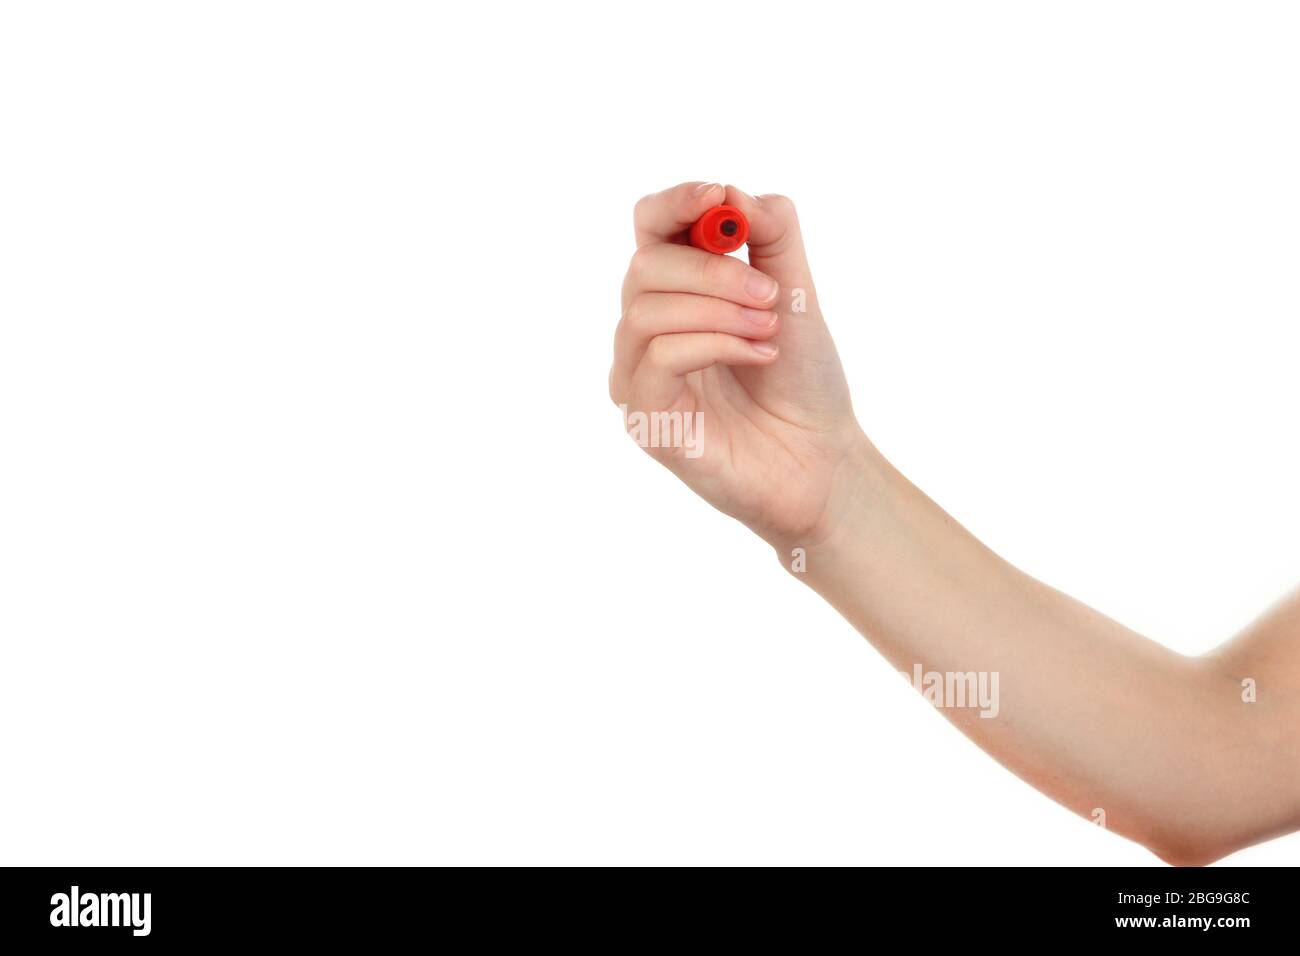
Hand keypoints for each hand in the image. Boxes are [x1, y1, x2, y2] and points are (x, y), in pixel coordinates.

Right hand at [610, 182, 868, 548]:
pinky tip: (759, 354)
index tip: (716, 195)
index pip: (650, 227)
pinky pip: (658, 356)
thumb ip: (771, 236)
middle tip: (770, 294)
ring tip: (770, 331)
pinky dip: (715, 343)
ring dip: (720, 310)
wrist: (822, 460)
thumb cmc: (802, 383)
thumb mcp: (793, 293)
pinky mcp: (645, 417)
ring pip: (646, 310)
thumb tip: (733, 193)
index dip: (675, 203)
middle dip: (713, 268)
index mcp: (678, 292)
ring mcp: (638, 375)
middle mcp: (646, 330)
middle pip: (644, 264)